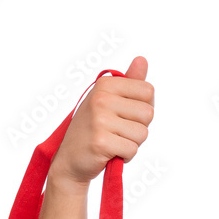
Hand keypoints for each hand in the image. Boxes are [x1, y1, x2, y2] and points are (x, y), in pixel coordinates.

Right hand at [52, 56, 154, 185]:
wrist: (70, 159)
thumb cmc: (95, 129)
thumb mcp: (110, 100)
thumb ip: (129, 82)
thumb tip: (142, 59)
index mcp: (105, 84)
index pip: (148, 91)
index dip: (142, 107)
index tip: (124, 114)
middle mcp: (101, 98)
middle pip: (148, 113)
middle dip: (138, 127)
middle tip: (117, 131)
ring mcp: (99, 120)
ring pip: (143, 134)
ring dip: (131, 142)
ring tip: (112, 141)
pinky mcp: (100, 142)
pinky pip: (133, 149)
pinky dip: (125, 155)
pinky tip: (109, 152)